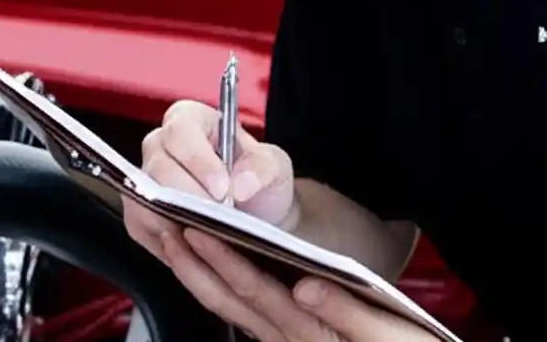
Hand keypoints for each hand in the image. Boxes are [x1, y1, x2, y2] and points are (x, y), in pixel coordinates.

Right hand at [123, 99, 296, 266]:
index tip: (223, 190)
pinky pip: (138, 223)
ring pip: (143, 197)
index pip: (180, 131)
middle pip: (158, 167)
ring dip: (173, 220)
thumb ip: (262, 167)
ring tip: (205, 235)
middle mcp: (160, 144)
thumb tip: (240, 184)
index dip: (198, 160)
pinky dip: (163, 238)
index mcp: (190, 120)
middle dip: (189, 196)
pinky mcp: (139, 209)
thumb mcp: (274, 167)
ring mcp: (145, 177)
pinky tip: (191, 245)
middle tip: (218, 218)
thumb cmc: (259, 181)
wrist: (256, 214)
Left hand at [161, 227, 440, 340]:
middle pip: (230, 302)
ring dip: (196, 274)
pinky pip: (239, 312)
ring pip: (228, 308)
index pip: (257, 294)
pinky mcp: (282, 338)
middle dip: (193, 265)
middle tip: (164, 226)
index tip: (196, 232)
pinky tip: (201, 263)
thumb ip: (347, 313)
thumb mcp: (392, 335)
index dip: (223, 262)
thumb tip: (305, 287)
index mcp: (310, 336)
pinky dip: (216, 286)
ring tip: (171, 238)